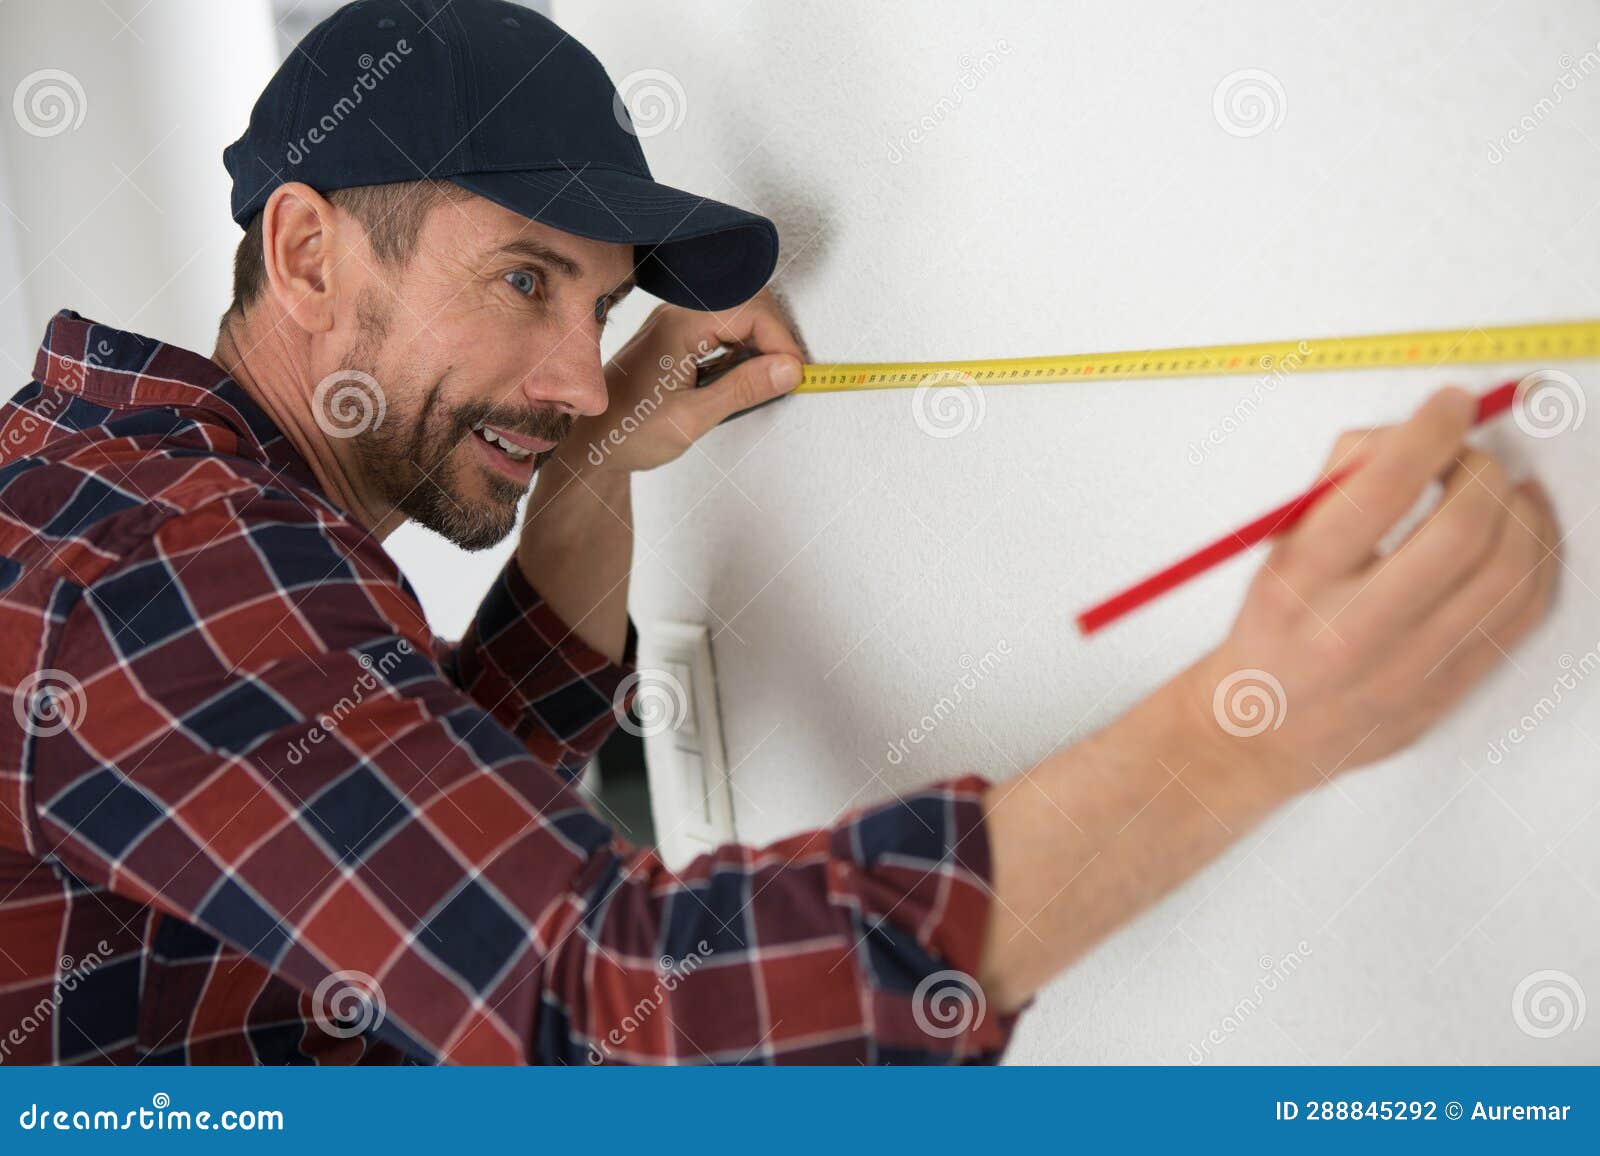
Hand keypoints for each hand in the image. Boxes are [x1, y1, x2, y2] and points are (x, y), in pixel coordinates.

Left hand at [568, 290, 803, 472]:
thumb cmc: (626, 432)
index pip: (751, 310)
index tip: (794, 374)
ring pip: (739, 317)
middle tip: (786, 377)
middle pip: (749, 304)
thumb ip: (743, 390)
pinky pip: (723, 331)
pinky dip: (743, 353)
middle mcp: (678, 315)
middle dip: (775, 338)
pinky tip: (741, 381)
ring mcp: (678, 325)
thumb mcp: (693, 417)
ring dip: (760, 346)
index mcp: (680, 326)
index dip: (781, 340)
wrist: (589, 444)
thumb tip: (789, 369)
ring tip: (765, 382)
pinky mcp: (679, 339)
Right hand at [1185, 386, 1559, 788]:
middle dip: (1482, 470)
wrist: (1265, 728)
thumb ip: (1335, 483)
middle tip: (1471, 455)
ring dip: (1521, 510)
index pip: (1382, 488)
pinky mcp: (1450, 688)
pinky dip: (1538, 558)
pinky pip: (1523, 614)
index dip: (1429, 430)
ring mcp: (1411, 666)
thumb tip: (1408, 436)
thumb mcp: (1276, 547)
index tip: (1449, 402)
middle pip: (1462, 529)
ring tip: (1504, 488)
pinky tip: (1525, 531)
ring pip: (1508, 571)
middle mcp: (1356, 627)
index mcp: (1302, 582)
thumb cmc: (1273, 627)